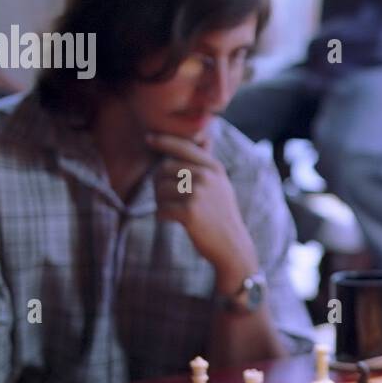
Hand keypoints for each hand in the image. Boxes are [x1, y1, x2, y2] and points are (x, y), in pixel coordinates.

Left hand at [147, 133, 259, 291]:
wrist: (232, 244)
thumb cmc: (221, 214)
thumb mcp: (221, 184)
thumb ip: (208, 162)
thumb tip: (205, 138)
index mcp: (214, 168)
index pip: (183, 147)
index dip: (163, 141)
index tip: (148, 138)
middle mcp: (207, 176)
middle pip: (164, 169)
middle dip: (159, 183)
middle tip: (167, 198)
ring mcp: (198, 193)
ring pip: (160, 189)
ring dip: (160, 202)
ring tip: (173, 210)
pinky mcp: (189, 211)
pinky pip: (161, 209)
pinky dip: (162, 216)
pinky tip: (173, 221)